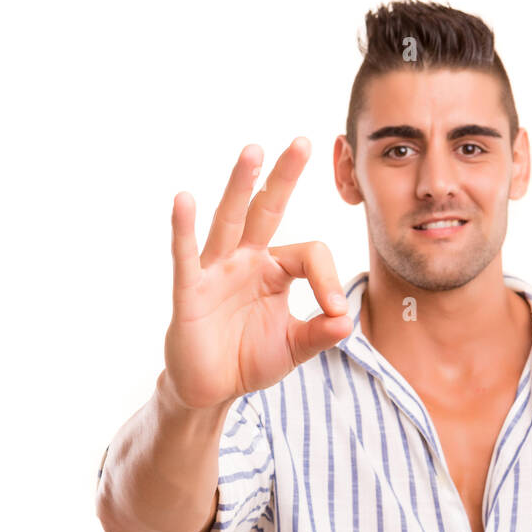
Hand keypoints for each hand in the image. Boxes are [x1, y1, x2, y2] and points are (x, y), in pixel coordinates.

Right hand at [162, 137, 352, 409]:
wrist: (211, 388)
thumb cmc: (248, 359)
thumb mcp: (293, 347)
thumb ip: (320, 333)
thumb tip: (348, 322)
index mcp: (274, 270)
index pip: (309, 254)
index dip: (327, 279)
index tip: (335, 311)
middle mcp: (246, 260)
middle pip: (267, 210)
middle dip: (283, 177)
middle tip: (302, 142)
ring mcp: (216, 271)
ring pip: (230, 220)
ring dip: (240, 186)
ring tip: (253, 152)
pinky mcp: (190, 290)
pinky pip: (186, 255)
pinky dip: (183, 229)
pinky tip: (183, 200)